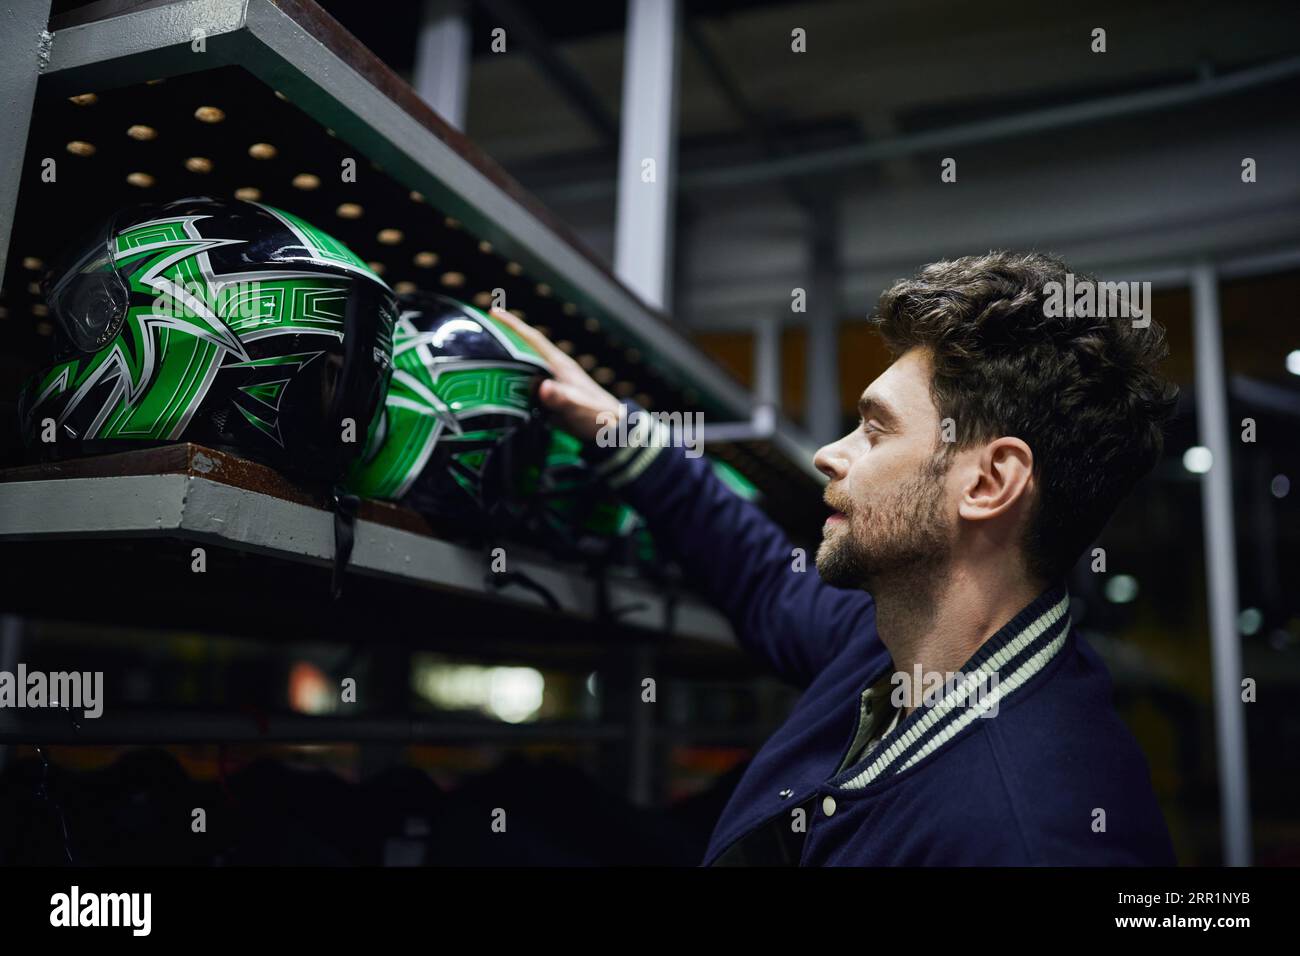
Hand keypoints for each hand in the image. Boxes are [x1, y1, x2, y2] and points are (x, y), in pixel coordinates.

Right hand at [488, 307, 622, 441]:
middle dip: (501, 341)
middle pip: (523, 351)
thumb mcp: (581, 408)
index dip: (513, 326)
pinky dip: (508, 387)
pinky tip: (492, 391)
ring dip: (502, 364)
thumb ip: (564, 399)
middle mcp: (553, 372)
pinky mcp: (548, 402)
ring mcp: (550, 387)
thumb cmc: (600, 418)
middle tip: (475, 334)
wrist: (613, 433)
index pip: (533, 339)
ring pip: (521, 370)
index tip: (494, 312)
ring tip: (475, 360)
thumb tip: (544, 389)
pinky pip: (523, 389)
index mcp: (560, 366)